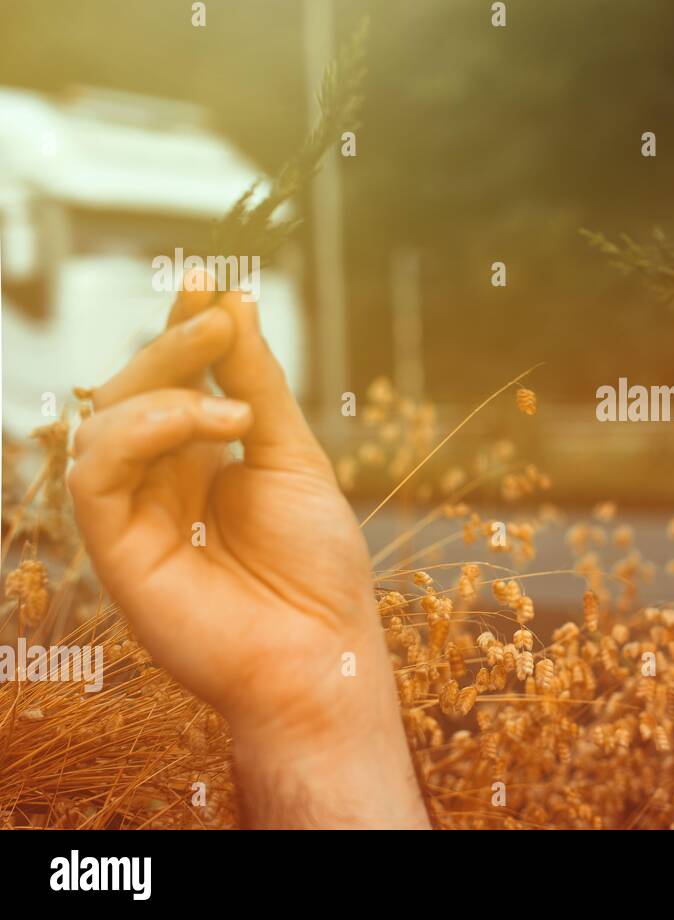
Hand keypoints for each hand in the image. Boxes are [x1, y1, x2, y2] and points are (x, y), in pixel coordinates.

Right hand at [68, 274, 427, 826]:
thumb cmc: (317, 563)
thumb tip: (234, 305)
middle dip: (172, 344)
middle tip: (214, 316)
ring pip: (105, 420)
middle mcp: (161, 481)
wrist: (323, 648)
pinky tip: (206, 423)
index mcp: (202, 459)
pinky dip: (141, 430)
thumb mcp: (293, 456)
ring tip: (229, 393)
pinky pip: (95, 471)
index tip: (206, 281)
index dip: (181, 328)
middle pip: (135, 390)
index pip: (174, 380)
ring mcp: (134, 511)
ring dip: (161, 384)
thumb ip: (257, 386)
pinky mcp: (113, 545)